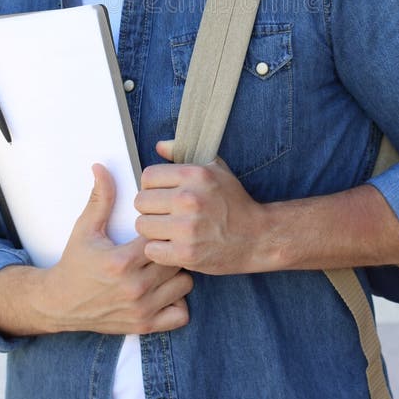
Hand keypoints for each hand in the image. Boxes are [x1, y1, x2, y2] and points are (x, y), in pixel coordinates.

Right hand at [0, 164, 192, 336]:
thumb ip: (100, 198)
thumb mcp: (85, 228)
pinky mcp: (144, 326)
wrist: (59, 304)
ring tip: (164, 265)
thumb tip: (101, 167)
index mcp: (121, 261)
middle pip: (176, 258)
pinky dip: (177, 302)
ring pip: (184, 284)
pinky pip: (180, 314)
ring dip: (177, 273)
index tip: (158, 226)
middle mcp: (134, 287)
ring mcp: (141, 309)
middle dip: (173, 247)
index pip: (161, 237)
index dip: (163, 228)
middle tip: (165, 243)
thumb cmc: (75, 262)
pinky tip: (165, 289)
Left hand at [134, 142, 265, 274]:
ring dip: (152, 230)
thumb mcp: (215, 168)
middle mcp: (189, 198)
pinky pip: (151, 249)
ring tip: (167, 230)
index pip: (147, 176)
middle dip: (150, 208)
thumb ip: (183, 154)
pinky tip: (172, 246)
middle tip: (164, 214)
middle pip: (141, 201)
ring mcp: (187, 227)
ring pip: (142, 226)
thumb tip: (159, 146)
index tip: (162, 195)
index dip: (151, 186)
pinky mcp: (187, 253)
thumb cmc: (233, 201)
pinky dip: (158, 250)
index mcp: (194, 174)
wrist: (257, 236)